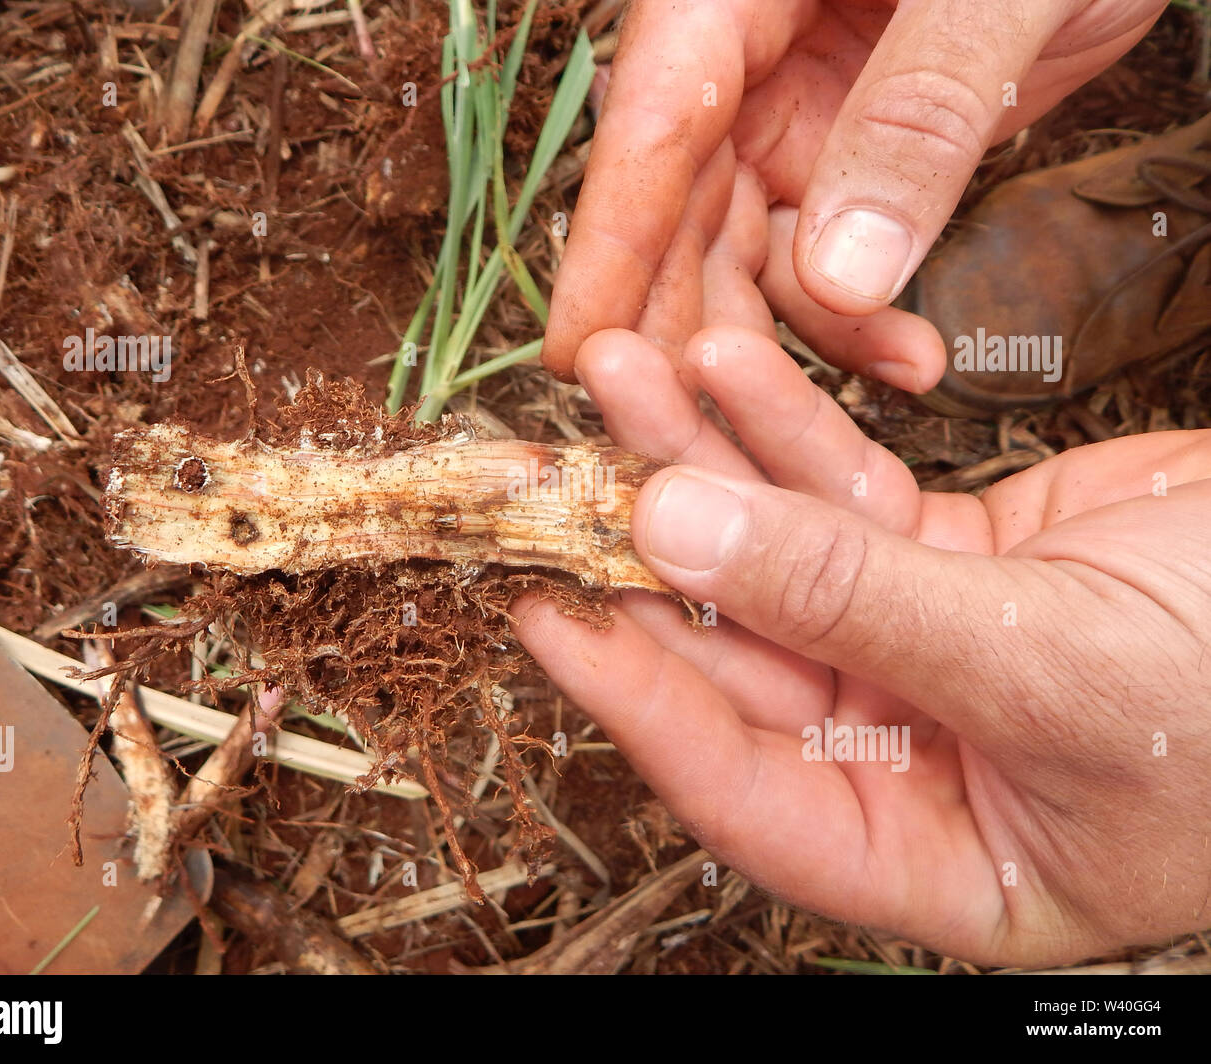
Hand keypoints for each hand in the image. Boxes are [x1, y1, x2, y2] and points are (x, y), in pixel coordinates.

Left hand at [515, 326, 1210, 965]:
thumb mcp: (1049, 664)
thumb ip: (855, 604)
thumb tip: (676, 530)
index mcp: (928, 854)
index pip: (740, 789)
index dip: (637, 702)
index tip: (545, 610)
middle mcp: (904, 758)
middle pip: (737, 654)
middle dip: (651, 547)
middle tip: (562, 461)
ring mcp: (919, 652)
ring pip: (776, 555)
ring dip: (701, 460)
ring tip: (622, 374)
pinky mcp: (947, 560)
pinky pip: (843, 496)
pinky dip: (788, 429)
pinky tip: (727, 367)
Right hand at [542, 0, 1165, 391]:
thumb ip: (919, 114)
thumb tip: (841, 277)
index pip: (652, 127)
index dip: (610, 248)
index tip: (579, 355)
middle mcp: (748, 63)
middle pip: (683, 211)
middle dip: (686, 324)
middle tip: (692, 429)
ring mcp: (800, 116)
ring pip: (749, 255)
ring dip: (789, 342)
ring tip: (844, 409)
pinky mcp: (856, 159)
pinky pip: (834, 262)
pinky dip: (863, 323)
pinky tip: (906, 363)